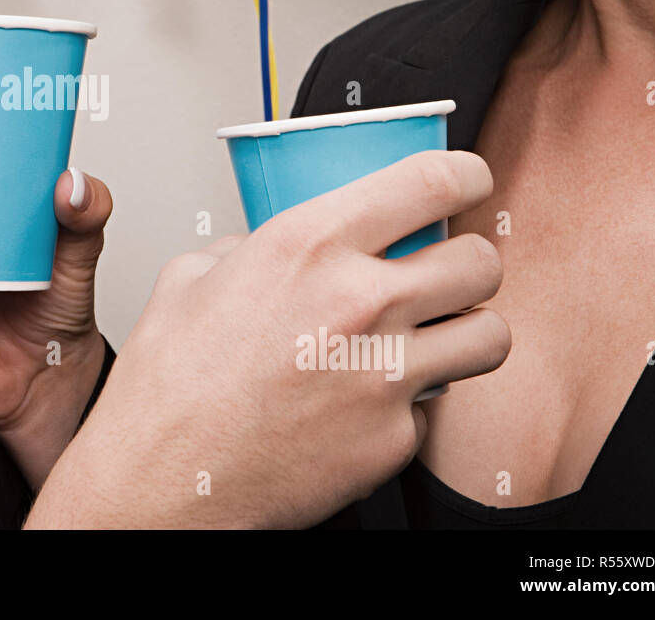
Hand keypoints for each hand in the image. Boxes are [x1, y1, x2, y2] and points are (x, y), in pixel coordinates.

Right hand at [27, 149, 510, 527]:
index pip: (433, 181)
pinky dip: (412, 401)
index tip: (465, 183)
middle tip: (443, 272)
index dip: (464, 175)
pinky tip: (368, 400)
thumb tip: (263, 245)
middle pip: (480, 260)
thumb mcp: (189, 278)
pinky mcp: (394, 438)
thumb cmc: (169, 386)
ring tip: (432, 337)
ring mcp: (385, 374)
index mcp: (308, 245)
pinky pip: (436, 405)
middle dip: (468, 262)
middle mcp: (359, 302)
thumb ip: (245, 247)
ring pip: (489, 335)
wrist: (165, 478)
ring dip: (466, 331)